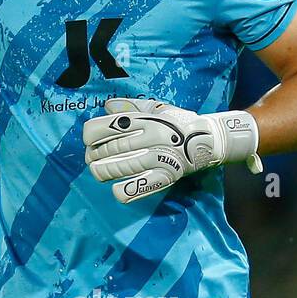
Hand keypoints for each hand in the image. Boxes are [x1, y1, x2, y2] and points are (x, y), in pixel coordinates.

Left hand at [83, 97, 260, 202]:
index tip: (89, 141)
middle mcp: (150, 138)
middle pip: (109, 149)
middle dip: (94, 156)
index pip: (107, 127)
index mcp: (145, 120)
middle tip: (92, 159)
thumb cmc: (178, 122)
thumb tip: (106, 106)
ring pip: (119, 168)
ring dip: (103, 172)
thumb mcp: (157, 109)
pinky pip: (138, 188)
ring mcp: (158, 158)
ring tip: (99, 172)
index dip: (90, 135)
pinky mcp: (165, 177)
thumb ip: (131, 107)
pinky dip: (123, 191)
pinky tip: (116, 190)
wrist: (207, 139)